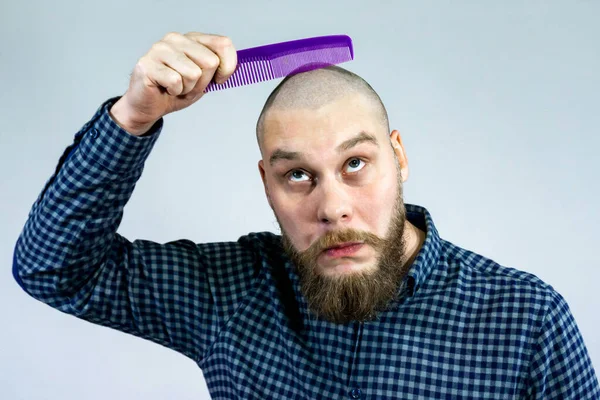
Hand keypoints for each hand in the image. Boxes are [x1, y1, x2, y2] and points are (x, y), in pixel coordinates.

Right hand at [110, 32, 236, 134]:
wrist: (148, 105)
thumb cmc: (176, 91)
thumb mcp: (204, 80)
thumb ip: (219, 70)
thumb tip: (239, 66)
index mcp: (192, 39)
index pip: (223, 43)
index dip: (228, 66)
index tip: (219, 79)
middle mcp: (176, 39)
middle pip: (210, 62)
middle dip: (203, 83)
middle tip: (189, 86)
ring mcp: (160, 49)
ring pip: (194, 73)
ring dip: (188, 89)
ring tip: (176, 88)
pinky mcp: (148, 63)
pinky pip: (176, 82)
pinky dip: (175, 92)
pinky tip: (165, 89)